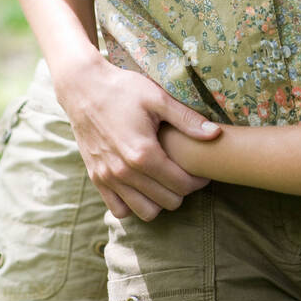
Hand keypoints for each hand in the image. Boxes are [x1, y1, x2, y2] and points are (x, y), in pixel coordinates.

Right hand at [54, 50, 221, 221]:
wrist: (84, 88)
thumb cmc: (123, 89)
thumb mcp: (158, 98)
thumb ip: (187, 119)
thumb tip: (216, 134)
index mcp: (143, 153)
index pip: (182, 185)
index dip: (198, 180)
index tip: (202, 170)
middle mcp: (125, 172)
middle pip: (168, 202)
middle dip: (182, 190)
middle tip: (185, 173)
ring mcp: (108, 178)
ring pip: (145, 213)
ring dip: (160, 201)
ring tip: (165, 181)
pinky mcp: (97, 179)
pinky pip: (120, 210)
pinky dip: (134, 204)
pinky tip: (142, 186)